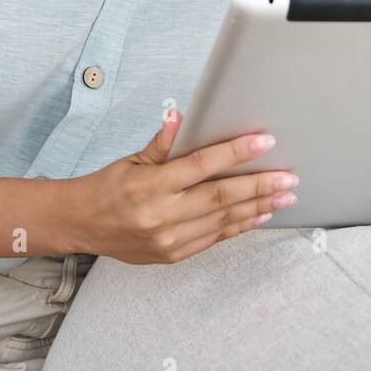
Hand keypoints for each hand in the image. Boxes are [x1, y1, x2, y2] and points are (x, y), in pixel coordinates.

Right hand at [63, 109, 298, 262]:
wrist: (82, 225)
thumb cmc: (107, 188)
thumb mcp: (131, 159)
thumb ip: (162, 142)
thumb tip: (179, 115)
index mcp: (149, 186)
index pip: (201, 165)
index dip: (235, 153)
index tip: (263, 141)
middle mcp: (161, 216)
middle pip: (220, 197)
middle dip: (259, 186)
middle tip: (288, 176)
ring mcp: (168, 240)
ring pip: (223, 221)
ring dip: (258, 207)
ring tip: (284, 195)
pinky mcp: (173, 255)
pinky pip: (215, 238)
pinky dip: (240, 225)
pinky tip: (260, 214)